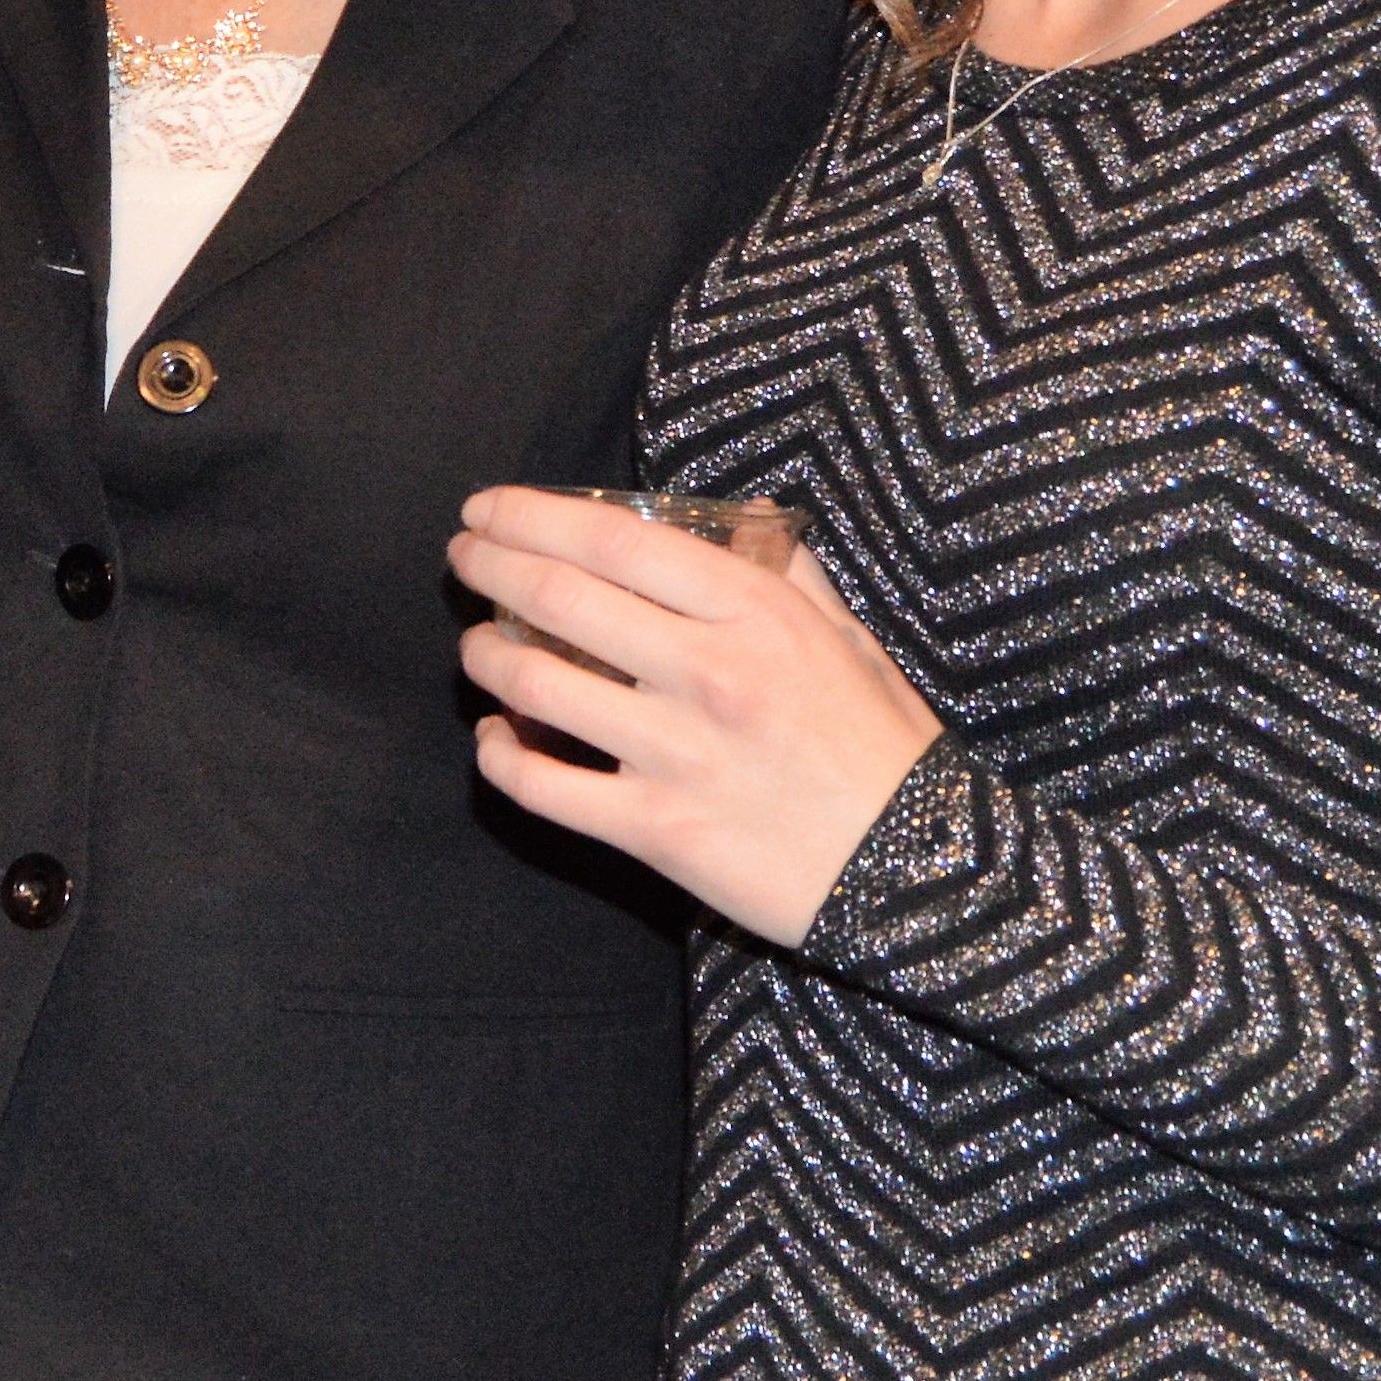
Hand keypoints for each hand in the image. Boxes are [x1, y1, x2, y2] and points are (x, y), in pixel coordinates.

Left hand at [450, 485, 944, 946]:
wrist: (917, 870)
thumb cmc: (883, 747)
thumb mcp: (849, 639)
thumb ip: (788, 572)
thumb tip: (743, 513)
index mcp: (753, 612)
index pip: (611, 539)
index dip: (528, 515)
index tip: (488, 509)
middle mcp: (707, 671)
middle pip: (557, 596)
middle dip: (489, 566)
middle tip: (463, 558)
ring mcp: (675, 752)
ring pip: (534, 685)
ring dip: (485, 656)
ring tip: (478, 646)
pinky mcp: (654, 830)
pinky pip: (541, 787)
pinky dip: (500, 757)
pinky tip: (496, 739)